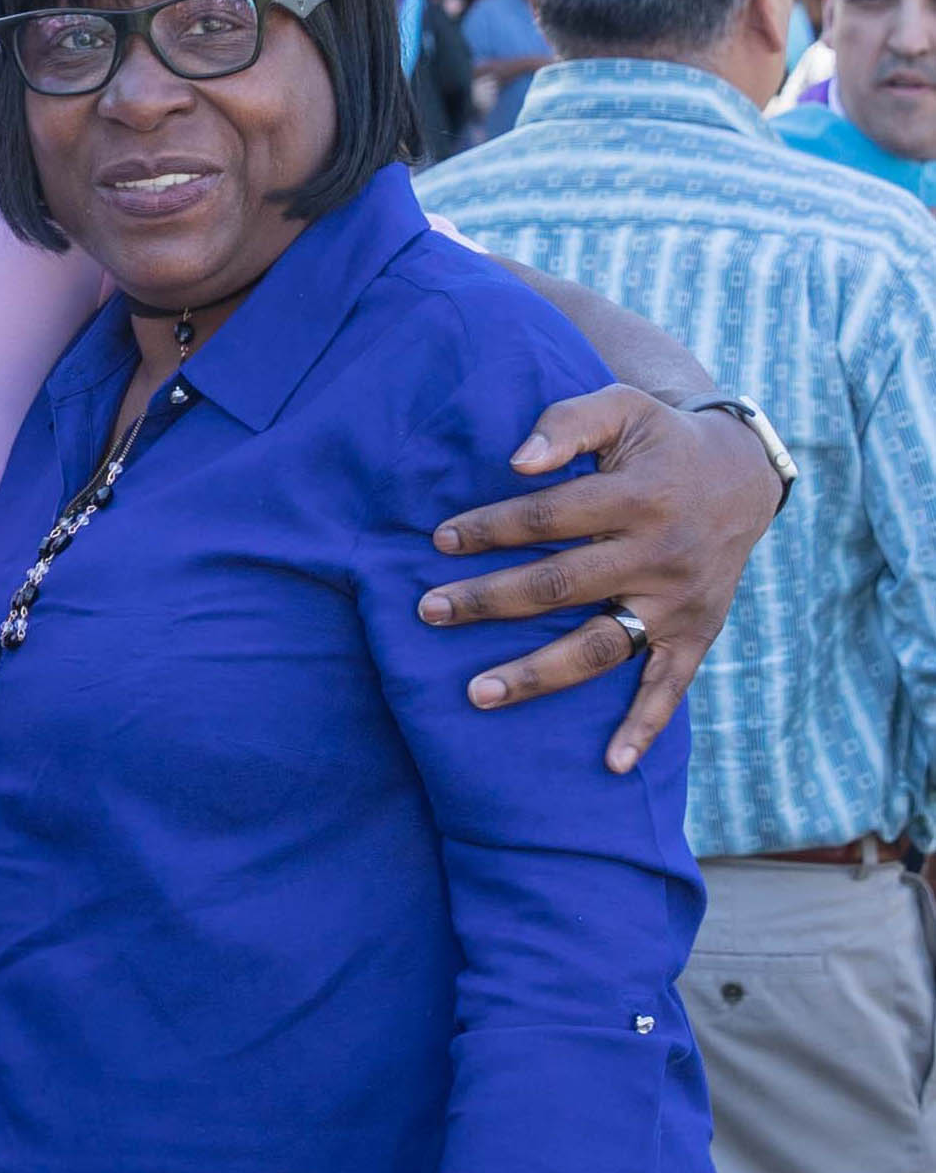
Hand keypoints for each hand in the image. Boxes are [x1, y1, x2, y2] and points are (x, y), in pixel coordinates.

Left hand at [418, 386, 779, 772]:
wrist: (743, 475)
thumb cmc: (659, 442)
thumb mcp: (622, 408)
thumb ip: (567, 423)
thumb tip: (515, 461)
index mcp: (639, 496)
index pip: (546, 518)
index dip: (489, 528)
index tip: (439, 541)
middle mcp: (660, 553)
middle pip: (559, 585)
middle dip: (488, 601)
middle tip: (429, 611)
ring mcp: (679, 601)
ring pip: (599, 645)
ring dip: (537, 674)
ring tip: (476, 694)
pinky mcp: (697, 633)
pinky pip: (670, 687)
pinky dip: (645, 727)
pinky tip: (612, 764)